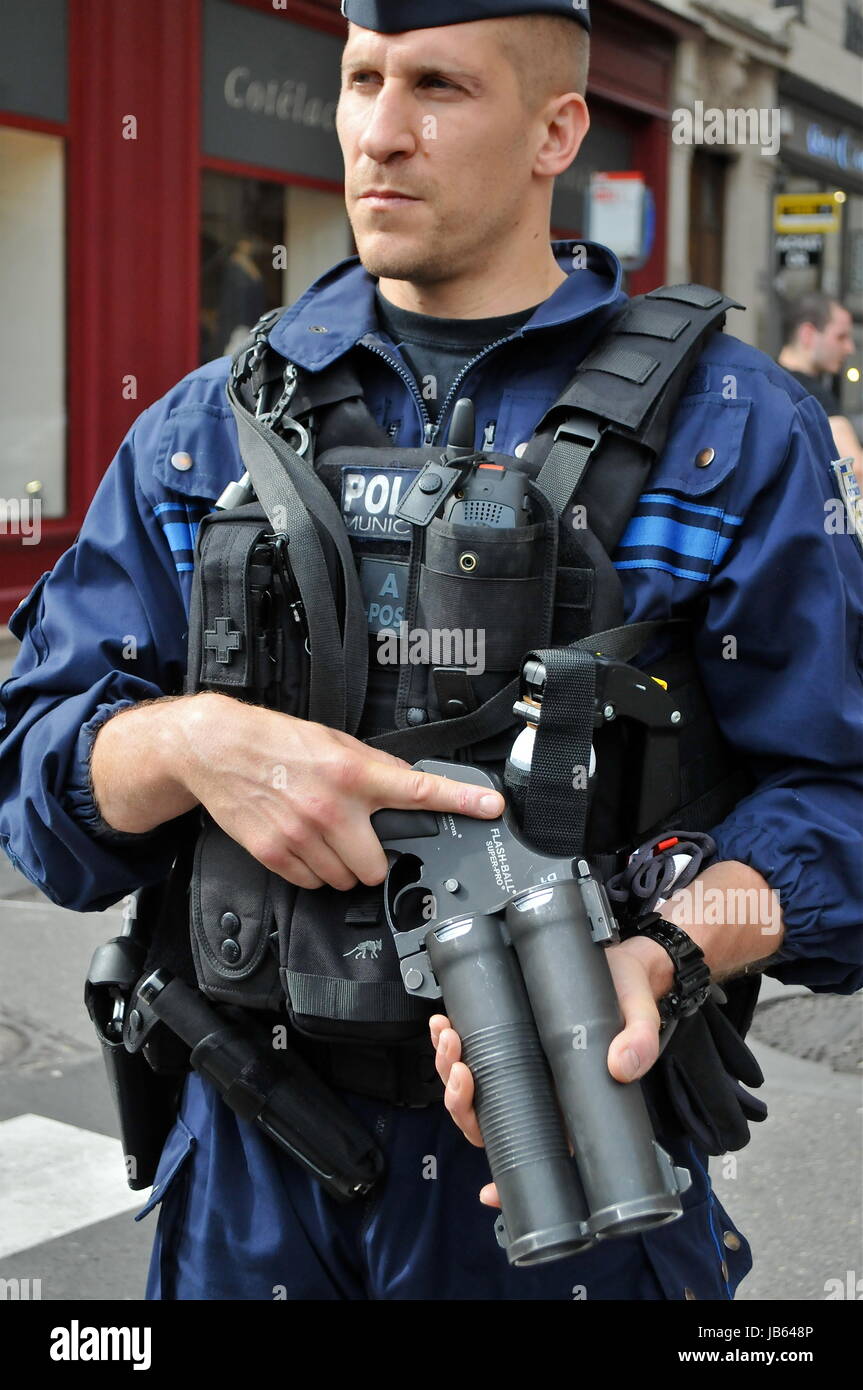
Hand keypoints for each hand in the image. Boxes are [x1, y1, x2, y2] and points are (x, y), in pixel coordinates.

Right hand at [177, 693, 504, 890]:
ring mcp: (302, 834)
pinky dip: (310, 871)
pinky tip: (300, 843)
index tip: (491, 808)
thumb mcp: (334, 743)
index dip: (461, 801)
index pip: (419, 790)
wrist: (218, 748)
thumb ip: (372, 766)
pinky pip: (311, 883)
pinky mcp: (274, 853)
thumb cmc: (277, 741)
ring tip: (321, 836)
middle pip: (376, 867)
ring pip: (344, 880)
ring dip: (339, 866)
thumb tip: (406, 783)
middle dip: (371, 859)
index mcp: (353, 773)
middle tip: (356, 840)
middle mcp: (331, 807)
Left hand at [430, 933, 671, 1207]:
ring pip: (472, 1089)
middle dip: (462, 1102)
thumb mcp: (642, 1018)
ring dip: (449, 1069)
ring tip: (449, 1037)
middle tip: (463, 1070)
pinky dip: (450, 1043)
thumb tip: (621, 1065)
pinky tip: (444, 1024)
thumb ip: (639, 1042)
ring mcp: (518, 1064)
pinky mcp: (506, 1035)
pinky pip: (470, 1052)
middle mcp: (539, 1091)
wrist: (620, 962)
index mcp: (570, 1104)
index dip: (510, 1180)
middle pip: (488, 1121)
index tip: (489, 1192)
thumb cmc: (630, 997)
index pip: (540, 1155)